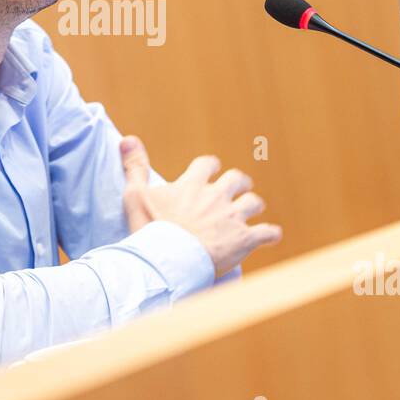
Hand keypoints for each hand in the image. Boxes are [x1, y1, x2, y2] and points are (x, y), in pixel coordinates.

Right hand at [120, 136, 281, 277]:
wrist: (170, 260)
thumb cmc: (151, 230)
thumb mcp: (136, 195)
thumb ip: (135, 166)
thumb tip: (127, 139)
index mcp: (192, 185)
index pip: (207, 164)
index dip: (211, 166)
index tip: (211, 169)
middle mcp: (216, 196)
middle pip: (236, 179)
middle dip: (239, 182)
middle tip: (238, 187)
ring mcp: (232, 217)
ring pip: (253, 202)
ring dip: (254, 205)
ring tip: (253, 210)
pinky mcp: (245, 239)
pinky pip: (267, 232)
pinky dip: (270, 234)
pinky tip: (271, 236)